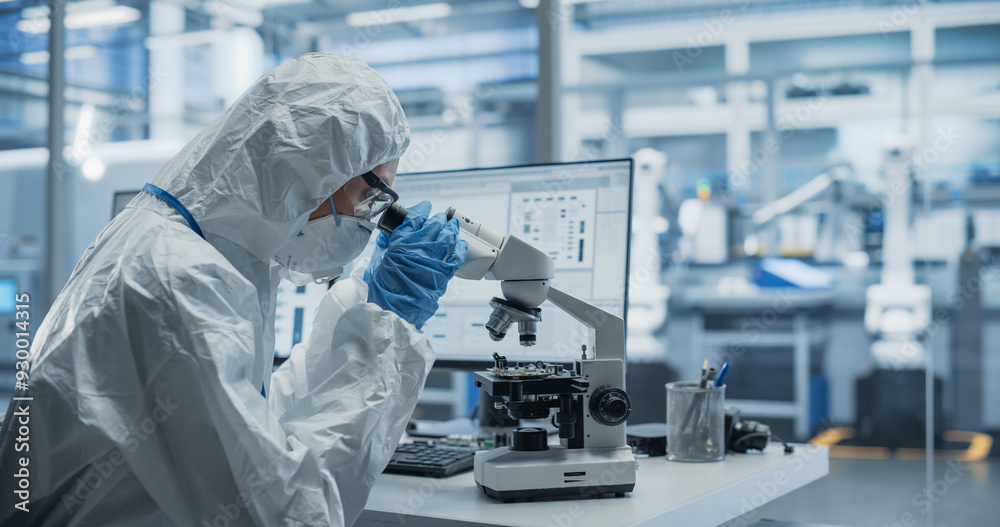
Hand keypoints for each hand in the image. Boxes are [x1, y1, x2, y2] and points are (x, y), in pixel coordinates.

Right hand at [363, 201, 467, 328]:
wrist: (395, 310)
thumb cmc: (384, 289)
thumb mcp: (378, 263)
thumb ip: (384, 247)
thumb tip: (386, 237)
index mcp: (401, 242)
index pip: (415, 218)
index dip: (422, 209)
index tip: (425, 207)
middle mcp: (419, 247)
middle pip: (434, 225)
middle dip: (438, 219)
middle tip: (440, 218)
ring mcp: (434, 259)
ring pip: (447, 236)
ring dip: (451, 228)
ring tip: (453, 224)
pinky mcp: (444, 273)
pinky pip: (457, 255)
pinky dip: (460, 247)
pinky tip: (461, 243)